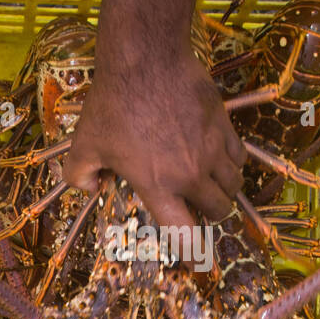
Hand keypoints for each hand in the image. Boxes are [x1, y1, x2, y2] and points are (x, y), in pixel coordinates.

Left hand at [63, 31, 246, 238]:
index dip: (193, 252)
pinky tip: (221, 158)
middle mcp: (190, 174)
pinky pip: (239, 157)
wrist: (147, 59)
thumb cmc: (113, 103)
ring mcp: (211, 150)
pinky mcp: (224, 127)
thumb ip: (80, 173)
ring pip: (233, 185)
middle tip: (200, 207)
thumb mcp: (84, 141)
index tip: (197, 258)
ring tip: (213, 183)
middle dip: (210, 214)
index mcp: (157, 185)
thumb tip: (88, 190)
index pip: (184, 233)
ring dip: (224, 190)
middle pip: (218, 210)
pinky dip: (233, 164)